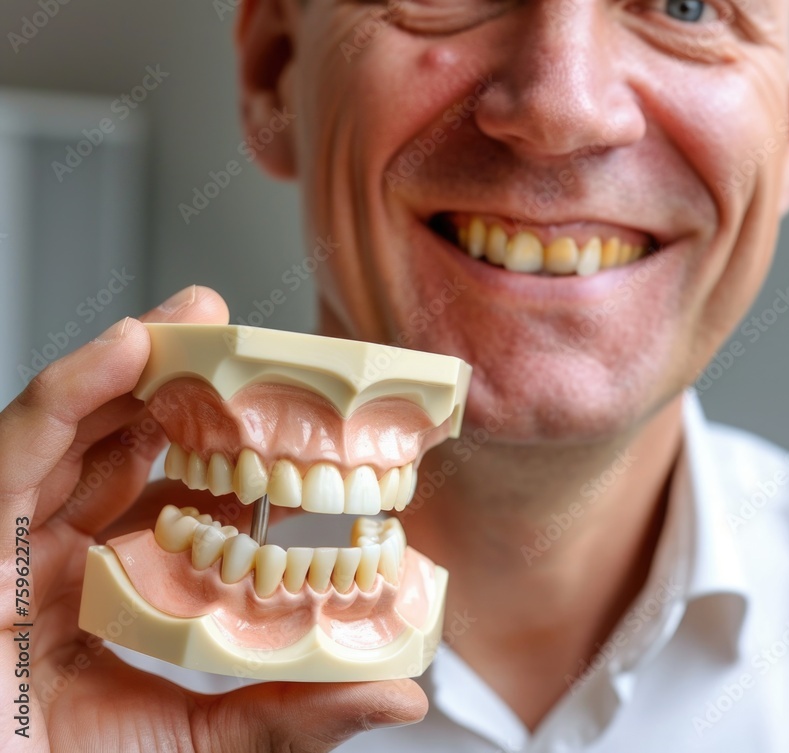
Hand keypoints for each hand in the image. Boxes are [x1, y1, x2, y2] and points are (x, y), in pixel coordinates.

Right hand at [1, 286, 426, 750]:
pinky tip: (128, 345)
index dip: (233, 457)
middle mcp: (61, 557)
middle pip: (124, 445)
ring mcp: (13, 542)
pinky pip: (17, 449)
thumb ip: (289, 714)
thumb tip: (402, 696)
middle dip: (185, 388)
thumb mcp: (200, 744)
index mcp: (114, 593)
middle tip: (253, 346)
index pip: (177, 500)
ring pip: (74, 427)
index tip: (300, 428)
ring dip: (136, 361)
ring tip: (204, 317)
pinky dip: (69, 390)